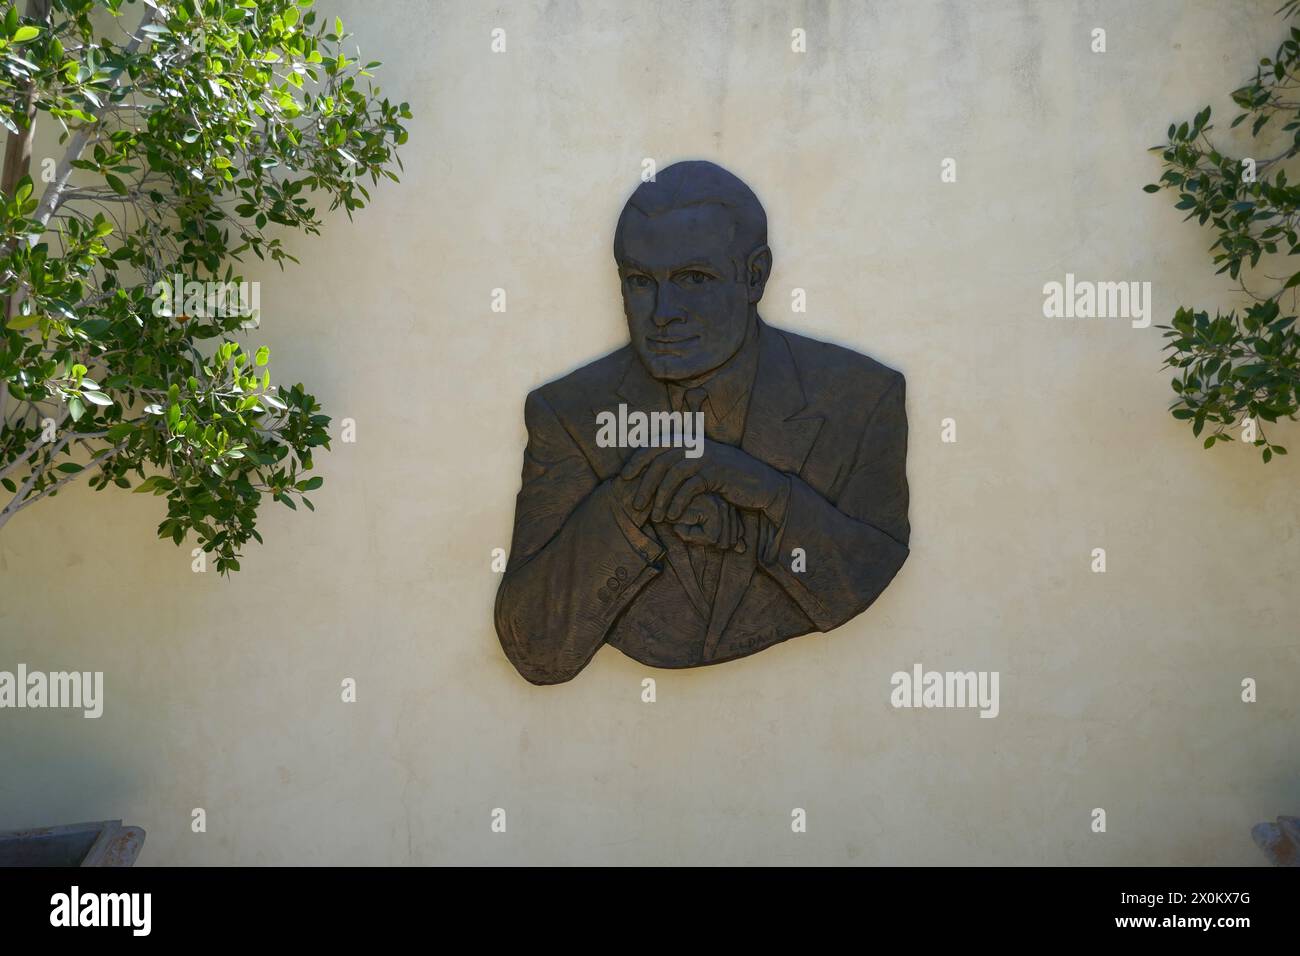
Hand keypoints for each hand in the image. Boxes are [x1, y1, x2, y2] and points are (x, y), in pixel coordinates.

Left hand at [621, 440, 789, 523]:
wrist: (762, 485)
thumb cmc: (728, 480)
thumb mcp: (703, 470)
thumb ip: (681, 468)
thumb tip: (652, 478)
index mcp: (690, 441)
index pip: (656, 445)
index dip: (637, 459)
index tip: (624, 477)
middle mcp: (696, 445)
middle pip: (661, 460)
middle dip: (645, 483)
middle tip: (636, 504)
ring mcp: (708, 457)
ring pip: (674, 473)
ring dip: (660, 497)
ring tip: (656, 517)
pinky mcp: (718, 473)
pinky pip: (691, 486)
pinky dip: (679, 502)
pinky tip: (673, 516)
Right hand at [670, 493, 745, 551]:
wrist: (653, 507)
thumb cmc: (675, 519)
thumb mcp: (701, 531)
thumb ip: (725, 537)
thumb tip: (743, 549)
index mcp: (726, 505)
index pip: (736, 534)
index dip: (717, 540)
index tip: (697, 528)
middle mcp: (725, 503)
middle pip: (729, 541)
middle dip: (707, 540)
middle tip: (690, 526)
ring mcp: (718, 504)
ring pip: (719, 540)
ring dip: (697, 538)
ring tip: (686, 523)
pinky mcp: (709, 509)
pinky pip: (709, 537)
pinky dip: (693, 536)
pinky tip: (682, 523)